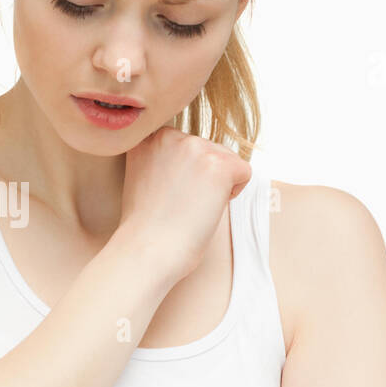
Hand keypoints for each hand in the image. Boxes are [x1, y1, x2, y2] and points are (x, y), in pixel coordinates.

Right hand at [117, 125, 251, 283]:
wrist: (146, 251)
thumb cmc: (145, 227)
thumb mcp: (142, 178)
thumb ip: (161, 159)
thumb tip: (193, 159)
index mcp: (146, 138)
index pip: (183, 146)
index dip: (181, 173)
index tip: (166, 195)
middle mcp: (168, 135)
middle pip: (207, 149)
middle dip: (201, 176)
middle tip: (178, 204)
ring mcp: (194, 147)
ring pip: (226, 159)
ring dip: (216, 184)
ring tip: (190, 207)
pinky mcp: (219, 164)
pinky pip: (244, 171)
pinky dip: (233, 193)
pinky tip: (207, 208)